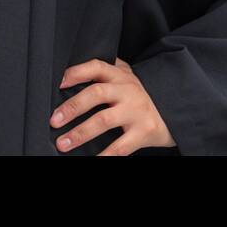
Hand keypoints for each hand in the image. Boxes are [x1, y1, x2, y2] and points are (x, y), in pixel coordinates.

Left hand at [50, 57, 174, 155]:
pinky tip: (92, 160)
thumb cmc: (137, 94)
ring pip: (104, 120)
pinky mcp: (144, 132)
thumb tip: (66, 76)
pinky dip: (105, 155)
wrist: (173, 109)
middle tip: (54, 120)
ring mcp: (136, 111)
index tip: (58, 83)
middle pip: (96, 93)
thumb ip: (103, 73)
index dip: (76, 72)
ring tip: (63, 143)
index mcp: (119, 75)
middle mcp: (127, 91)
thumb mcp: (124, 77)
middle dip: (73, 107)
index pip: (96, 66)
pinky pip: (121, 146)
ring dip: (80, 133)